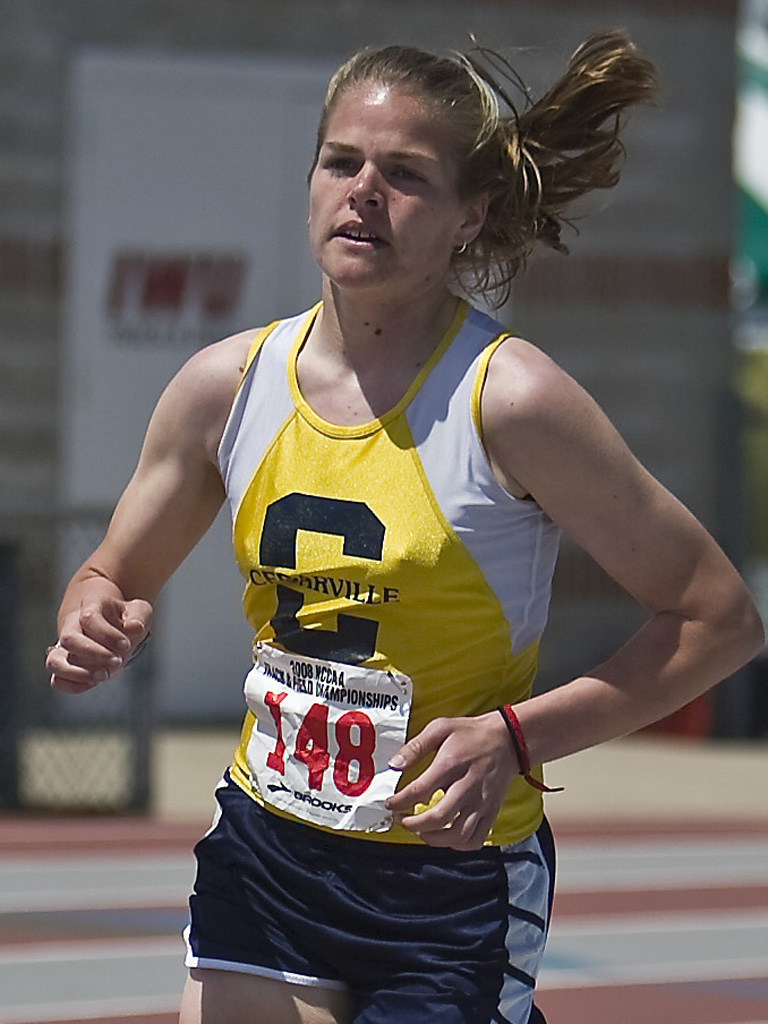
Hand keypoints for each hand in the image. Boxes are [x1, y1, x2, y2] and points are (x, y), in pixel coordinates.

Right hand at [46, 596, 152, 693]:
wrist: (116, 628)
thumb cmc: (127, 618)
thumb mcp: (139, 611)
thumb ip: (138, 616)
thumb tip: (134, 627)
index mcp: (90, 607)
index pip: (89, 618)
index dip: (107, 634)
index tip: (126, 644)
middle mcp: (72, 626)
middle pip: (68, 638)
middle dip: (94, 653)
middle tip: (117, 662)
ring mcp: (64, 648)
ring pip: (54, 661)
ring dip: (78, 673)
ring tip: (103, 675)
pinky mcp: (65, 667)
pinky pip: (57, 680)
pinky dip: (72, 686)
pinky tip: (93, 682)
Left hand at [385, 711, 519, 849]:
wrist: (507, 740)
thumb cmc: (471, 734)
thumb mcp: (440, 728)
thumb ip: (415, 747)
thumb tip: (394, 764)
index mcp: (452, 764)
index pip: (420, 790)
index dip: (399, 801)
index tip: (390, 804)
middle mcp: (468, 787)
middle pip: (439, 818)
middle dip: (414, 825)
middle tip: (403, 820)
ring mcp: (482, 802)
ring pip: (458, 835)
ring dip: (434, 839)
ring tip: (421, 831)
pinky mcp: (491, 812)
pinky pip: (476, 839)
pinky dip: (458, 845)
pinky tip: (446, 837)